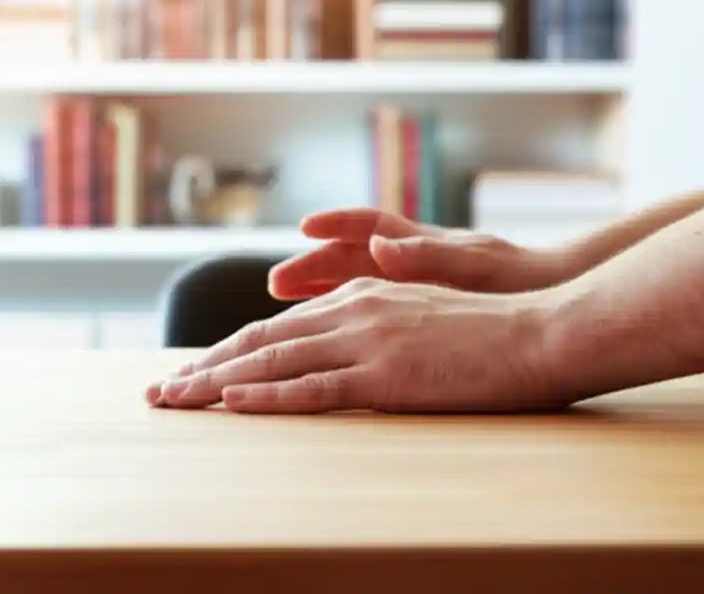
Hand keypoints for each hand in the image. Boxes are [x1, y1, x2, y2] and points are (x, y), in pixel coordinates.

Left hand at [146, 277, 572, 413]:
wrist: (543, 331)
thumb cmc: (494, 331)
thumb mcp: (425, 313)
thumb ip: (380, 317)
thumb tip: (342, 334)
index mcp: (361, 296)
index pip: (278, 329)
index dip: (228, 352)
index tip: (191, 374)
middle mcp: (353, 311)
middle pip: (258, 343)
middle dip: (201, 368)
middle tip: (160, 393)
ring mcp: (367, 342)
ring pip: (272, 363)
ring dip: (214, 384)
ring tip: (172, 400)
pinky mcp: (386, 375)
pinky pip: (312, 389)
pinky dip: (265, 398)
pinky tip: (229, 406)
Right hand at [269, 208, 579, 299]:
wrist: (565, 306)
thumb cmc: (527, 281)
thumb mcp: (478, 267)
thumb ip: (427, 256)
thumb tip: (378, 245)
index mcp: (427, 244)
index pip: (370, 222)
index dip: (335, 225)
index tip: (304, 230)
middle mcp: (417, 261)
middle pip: (351, 257)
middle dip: (311, 268)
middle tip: (275, 285)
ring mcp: (420, 288)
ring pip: (358, 285)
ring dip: (322, 292)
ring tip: (283, 305)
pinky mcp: (426, 315)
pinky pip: (376, 310)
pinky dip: (348, 314)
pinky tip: (327, 333)